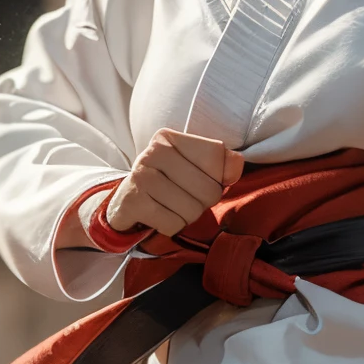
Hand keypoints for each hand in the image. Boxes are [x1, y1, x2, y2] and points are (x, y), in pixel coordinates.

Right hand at [106, 129, 243, 235]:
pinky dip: (172, 226)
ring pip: (192, 210)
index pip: (216, 156)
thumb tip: (236, 164)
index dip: (217, 177)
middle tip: (186, 198)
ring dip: (188, 216)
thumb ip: (222, 162)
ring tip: (173, 207)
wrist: (127, 202)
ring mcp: (140, 176)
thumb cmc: (169, 183)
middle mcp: (153, 151)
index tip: (200, 179)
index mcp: (169, 137)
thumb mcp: (195, 166)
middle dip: (203, 202)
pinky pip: (173, 224)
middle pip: (208, 189)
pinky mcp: (133, 202)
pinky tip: (160, 216)